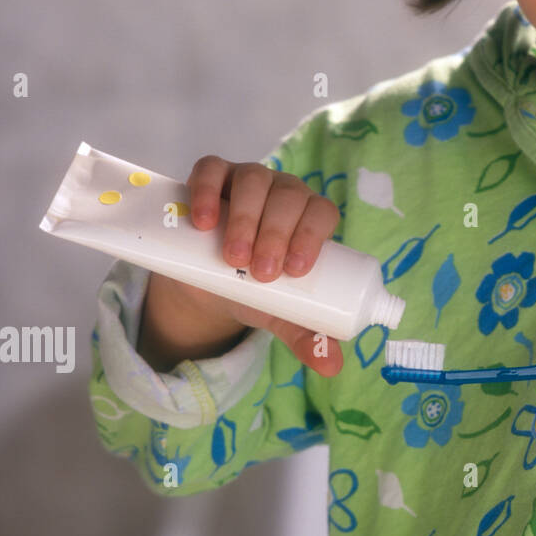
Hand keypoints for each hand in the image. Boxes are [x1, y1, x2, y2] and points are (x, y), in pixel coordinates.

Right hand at [164, 156, 345, 375]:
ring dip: (245, 217)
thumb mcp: (281, 311)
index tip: (295, 270)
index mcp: (310, 217)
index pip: (323, 213)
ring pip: (254, 181)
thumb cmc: (257, 288)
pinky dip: (206, 189)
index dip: (312, 236)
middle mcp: (284, 193)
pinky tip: (202, 219)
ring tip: (233, 258)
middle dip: (277, 233)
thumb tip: (333, 366)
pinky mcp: (212, 176)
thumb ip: (306, 333)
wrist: (209, 281)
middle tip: (261, 273)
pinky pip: (210, 169)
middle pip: (289, 197)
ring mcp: (248, 179)